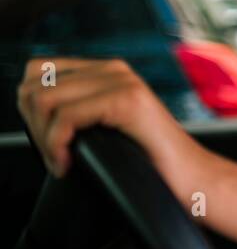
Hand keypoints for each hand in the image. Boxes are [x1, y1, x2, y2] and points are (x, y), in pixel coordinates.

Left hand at [17, 57, 212, 194]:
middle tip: (54, 155)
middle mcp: (115, 69)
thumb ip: (78, 112)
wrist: (193, 179)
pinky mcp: (127, 100)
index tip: (48, 143)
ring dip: (43, 138)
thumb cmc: (152, 163)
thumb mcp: (106, 129)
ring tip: (62, 161)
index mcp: (108, 72)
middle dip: (33, 124)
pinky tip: (69, 164)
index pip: (38, 72)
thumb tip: (32, 114)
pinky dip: (57, 146)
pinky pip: (65, 117)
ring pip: (43, 98)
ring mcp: (122, 81)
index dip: (30, 109)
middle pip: (34, 83)